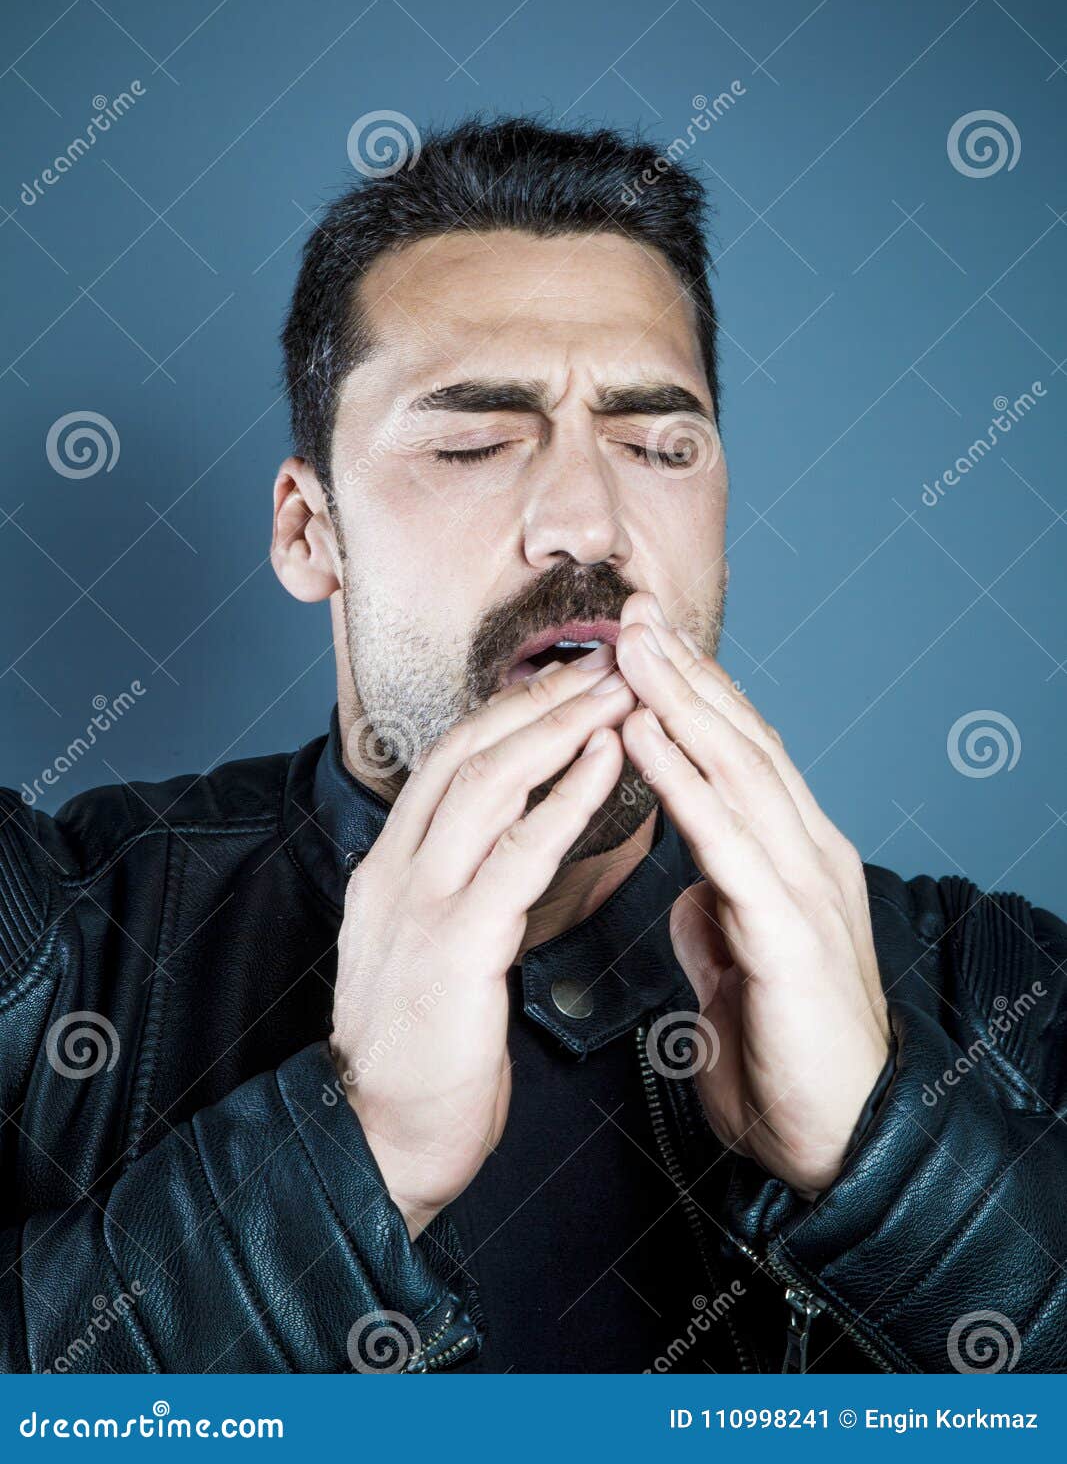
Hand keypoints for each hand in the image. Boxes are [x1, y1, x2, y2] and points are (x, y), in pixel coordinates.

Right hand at [329, 647, 635, 1236]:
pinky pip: (517, 854)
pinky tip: (609, 764)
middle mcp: (395, 870)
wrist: (375, 1146)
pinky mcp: (453, 946)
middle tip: (606, 660)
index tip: (567, 677)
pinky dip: (566, 800)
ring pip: (487, 783)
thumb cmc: (420, 1058)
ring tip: (618, 692)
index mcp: (390, 869)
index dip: (511, 711)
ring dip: (559, 728)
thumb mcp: (424, 954)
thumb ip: (452, 895)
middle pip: (467, 751)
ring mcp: (417, 903)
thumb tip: (498, 852)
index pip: (449, 760)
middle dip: (539, 697)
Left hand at [614, 593, 889, 1196]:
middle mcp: (808, 855)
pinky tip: (644, 735)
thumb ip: (719, 920)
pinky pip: (727, 839)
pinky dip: (683, 780)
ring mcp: (806, 888)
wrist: (842, 1147)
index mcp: (792, 861)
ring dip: (680, 701)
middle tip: (632, 611)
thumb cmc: (788, 1063)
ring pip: (739, 770)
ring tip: (632, 646)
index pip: (740, 757)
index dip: (692, 695)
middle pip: (741, 742)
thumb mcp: (739, 971)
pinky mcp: (792, 932)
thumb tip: (691, 894)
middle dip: (684, 672)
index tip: (641, 644)